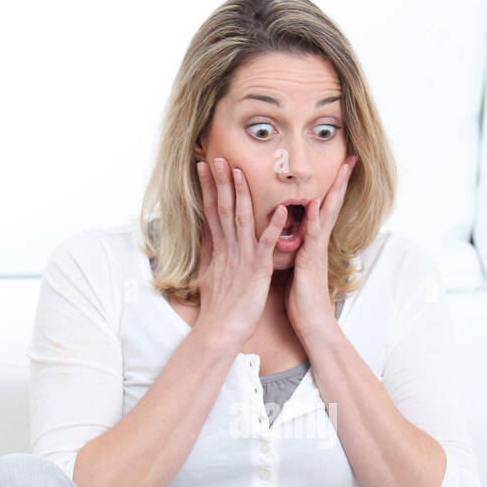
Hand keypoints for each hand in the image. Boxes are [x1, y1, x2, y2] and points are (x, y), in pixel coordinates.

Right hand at [193, 156, 288, 345]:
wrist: (220, 329)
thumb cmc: (219, 307)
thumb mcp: (210, 274)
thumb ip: (211, 252)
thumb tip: (207, 237)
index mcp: (218, 248)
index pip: (210, 210)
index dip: (207, 187)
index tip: (203, 166)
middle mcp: (228, 248)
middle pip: (222, 208)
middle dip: (220, 182)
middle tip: (219, 157)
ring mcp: (242, 257)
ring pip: (242, 219)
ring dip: (242, 194)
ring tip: (242, 171)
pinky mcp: (258, 269)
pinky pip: (267, 244)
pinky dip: (274, 227)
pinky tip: (282, 210)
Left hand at [284, 155, 356, 341]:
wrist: (312, 324)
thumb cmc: (302, 300)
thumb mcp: (297, 269)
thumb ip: (298, 251)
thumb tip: (293, 239)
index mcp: (313, 243)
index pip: (323, 208)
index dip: (330, 188)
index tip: (338, 167)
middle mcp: (318, 242)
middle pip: (331, 204)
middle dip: (340, 181)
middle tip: (350, 158)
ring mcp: (317, 250)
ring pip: (326, 214)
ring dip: (333, 191)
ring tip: (341, 169)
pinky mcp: (311, 261)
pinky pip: (313, 236)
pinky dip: (315, 218)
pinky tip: (315, 202)